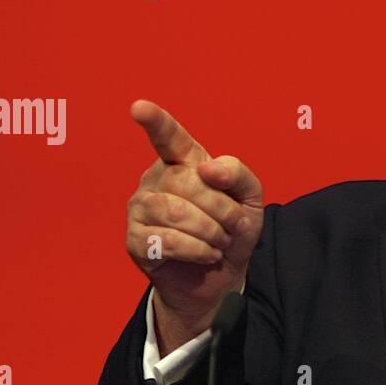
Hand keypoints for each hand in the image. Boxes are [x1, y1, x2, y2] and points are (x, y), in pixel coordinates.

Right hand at [124, 100, 263, 331]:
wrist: (222, 277)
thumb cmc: (231, 230)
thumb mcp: (249, 199)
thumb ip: (237, 173)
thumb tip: (206, 168)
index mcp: (181, 163)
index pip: (169, 137)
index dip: (156, 122)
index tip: (139, 107)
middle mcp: (156, 180)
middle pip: (185, 182)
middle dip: (220, 207)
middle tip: (232, 226)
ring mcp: (141, 209)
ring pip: (174, 211)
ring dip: (209, 230)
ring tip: (219, 241)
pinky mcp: (135, 240)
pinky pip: (167, 240)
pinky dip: (197, 250)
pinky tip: (206, 254)